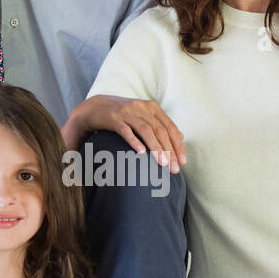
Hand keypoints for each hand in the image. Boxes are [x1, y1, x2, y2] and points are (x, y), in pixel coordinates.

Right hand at [62, 95, 186, 172]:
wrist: (96, 108)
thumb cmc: (124, 116)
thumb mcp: (144, 116)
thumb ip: (161, 124)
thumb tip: (181, 136)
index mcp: (152, 108)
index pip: (169, 127)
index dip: (177, 145)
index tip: (182, 162)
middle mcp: (141, 108)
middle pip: (160, 130)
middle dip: (169, 150)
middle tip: (174, 169)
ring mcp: (127, 112)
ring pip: (146, 130)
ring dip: (156, 148)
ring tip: (162, 163)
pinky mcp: (113, 118)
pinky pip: (125, 130)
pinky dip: (134, 141)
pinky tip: (141, 152)